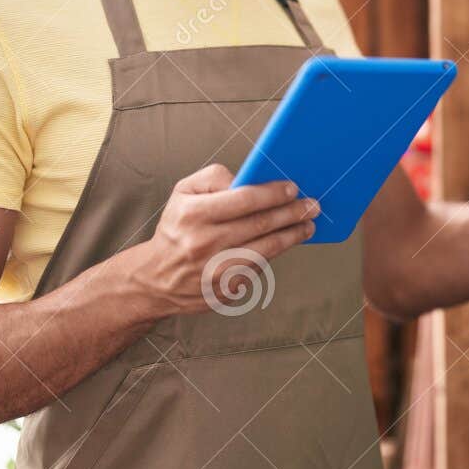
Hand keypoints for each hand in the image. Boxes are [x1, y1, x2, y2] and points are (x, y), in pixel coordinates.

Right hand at [134, 163, 319, 317]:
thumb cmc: (177, 228)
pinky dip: (274, 253)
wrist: (157, 278)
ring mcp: (215, 270)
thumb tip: (247, 179)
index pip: (242, 200)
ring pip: (265, 249)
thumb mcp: (183, 193)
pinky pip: (258, 268)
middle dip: (291, 213)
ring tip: (308, 225)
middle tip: (312, 205)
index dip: (272, 193)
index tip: (292, 188)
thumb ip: (213, 178)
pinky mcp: (225, 290)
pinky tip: (285, 242)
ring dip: (292, 236)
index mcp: (193, 214)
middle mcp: (204, 243)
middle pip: (260, 225)